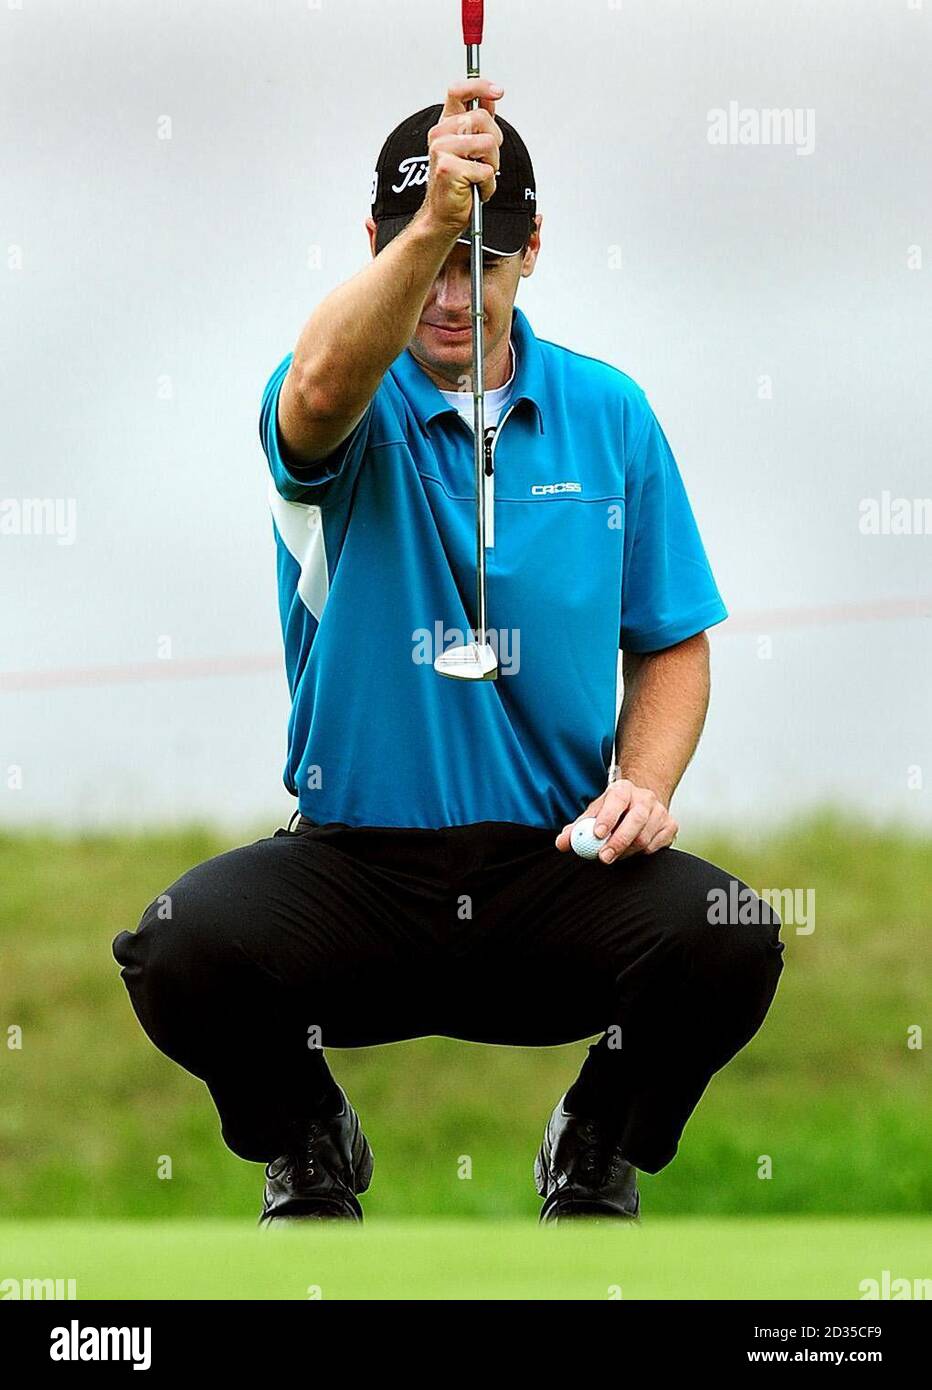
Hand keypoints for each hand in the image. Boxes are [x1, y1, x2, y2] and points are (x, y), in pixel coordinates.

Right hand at [420, 79, 504, 236]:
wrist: (443, 216)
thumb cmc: (457, 185)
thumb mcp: (472, 148)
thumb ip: (480, 121)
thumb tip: (491, 97)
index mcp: (445, 126)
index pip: (458, 92)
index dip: (480, 86)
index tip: (498, 92)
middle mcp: (440, 135)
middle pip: (482, 118)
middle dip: (494, 142)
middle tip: (485, 161)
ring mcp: (442, 151)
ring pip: (487, 143)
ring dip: (492, 165)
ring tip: (478, 177)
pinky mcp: (449, 169)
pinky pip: (485, 170)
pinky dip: (487, 185)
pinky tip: (475, 190)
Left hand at [555, 779, 678, 863]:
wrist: (639, 805)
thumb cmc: (612, 811)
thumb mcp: (593, 815)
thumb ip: (576, 829)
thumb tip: (562, 843)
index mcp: (623, 789)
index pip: (617, 800)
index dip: (608, 817)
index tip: (598, 834)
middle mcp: (645, 797)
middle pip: (636, 819)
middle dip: (619, 841)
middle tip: (604, 857)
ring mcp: (660, 811)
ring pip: (645, 837)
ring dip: (626, 851)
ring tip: (613, 853)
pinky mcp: (670, 826)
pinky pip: (655, 846)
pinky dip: (640, 853)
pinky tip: (630, 850)